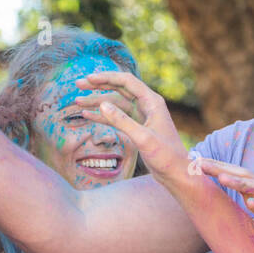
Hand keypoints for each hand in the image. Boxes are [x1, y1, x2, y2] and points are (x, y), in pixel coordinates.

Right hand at [71, 70, 190, 185]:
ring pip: (115, 104)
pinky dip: (102, 116)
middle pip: (119, 89)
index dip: (106, 78)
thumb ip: (122, 121)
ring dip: (97, 102)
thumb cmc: (166, 156)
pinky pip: (116, 118)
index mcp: (152, 102)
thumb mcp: (143, 138)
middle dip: (98, 86)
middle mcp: (146, 105)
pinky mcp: (136, 128)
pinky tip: (87, 115)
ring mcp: (141, 116)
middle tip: (78, 84)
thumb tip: (102, 104)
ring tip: (77, 102)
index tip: (88, 78)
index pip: (126, 81)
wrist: (176, 173)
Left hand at [197, 157, 253, 252]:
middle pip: (242, 176)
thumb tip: (222, 216)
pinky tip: (252, 203)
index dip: (217, 169)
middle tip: (199, 163)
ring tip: (221, 178)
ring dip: (239, 182)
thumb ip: (246, 216)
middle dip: (221, 169)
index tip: (195, 163)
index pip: (235, 178)